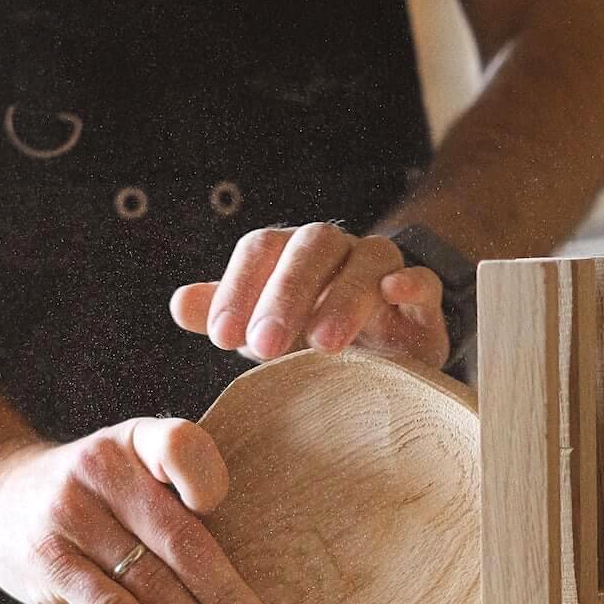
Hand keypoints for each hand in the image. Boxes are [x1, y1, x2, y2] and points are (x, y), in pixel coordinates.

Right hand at [0, 421, 273, 603]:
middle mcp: (101, 468)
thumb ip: (180, 498)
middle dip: (226, 593)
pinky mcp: (50, 560)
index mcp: (135, 440)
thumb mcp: (132, 469)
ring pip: (149, 582)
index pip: (181, 447)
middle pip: (177, 537)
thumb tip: (256, 573)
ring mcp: (70, 514)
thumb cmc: (97, 494)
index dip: (210, 480)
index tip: (236, 517)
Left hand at [170, 222, 450, 368]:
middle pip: (312, 248)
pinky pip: (424, 279)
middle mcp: (338, 253)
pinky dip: (410, 283)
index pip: (261, 249)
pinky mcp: (425, 304)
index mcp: (292, 255)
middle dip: (284, 295)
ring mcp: (384, 272)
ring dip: (342, 299)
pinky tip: (394, 294)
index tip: (220, 337)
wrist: (386, 356)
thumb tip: (179, 303)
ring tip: (322, 345)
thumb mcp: (264, 329)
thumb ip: (224, 315)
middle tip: (263, 345)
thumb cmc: (313, 336)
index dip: (239, 286)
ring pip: (368, 261)